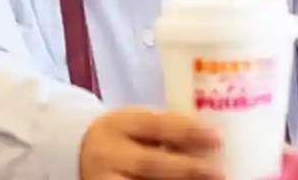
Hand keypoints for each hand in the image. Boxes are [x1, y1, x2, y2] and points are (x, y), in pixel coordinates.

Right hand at [80, 107, 223, 179]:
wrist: (79, 155)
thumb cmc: (124, 138)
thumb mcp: (137, 125)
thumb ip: (166, 129)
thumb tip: (213, 140)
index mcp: (118, 124)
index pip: (155, 125)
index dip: (187, 131)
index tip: (218, 137)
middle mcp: (107, 154)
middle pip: (149, 164)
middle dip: (186, 170)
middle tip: (219, 173)